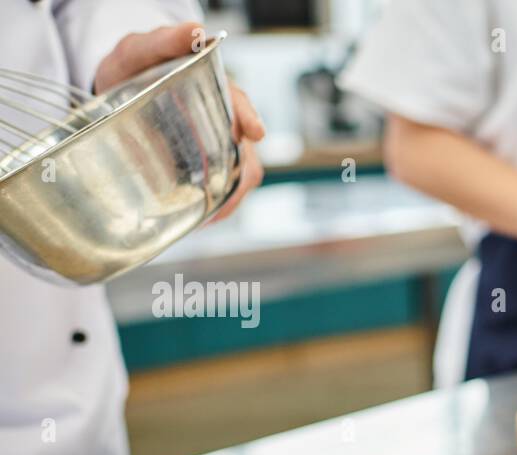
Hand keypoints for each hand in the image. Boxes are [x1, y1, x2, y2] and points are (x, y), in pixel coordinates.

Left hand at [94, 22, 264, 222]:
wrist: (116, 90)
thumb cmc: (134, 66)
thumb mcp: (142, 48)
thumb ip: (166, 40)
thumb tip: (196, 31)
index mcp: (214, 90)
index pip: (239, 104)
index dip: (249, 118)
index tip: (255, 132)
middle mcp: (223, 121)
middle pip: (247, 150)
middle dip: (241, 176)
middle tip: (226, 198)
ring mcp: (217, 145)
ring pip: (240, 174)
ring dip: (231, 196)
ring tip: (212, 216)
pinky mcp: (206, 165)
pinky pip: (224, 188)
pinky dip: (219, 205)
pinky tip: (204, 216)